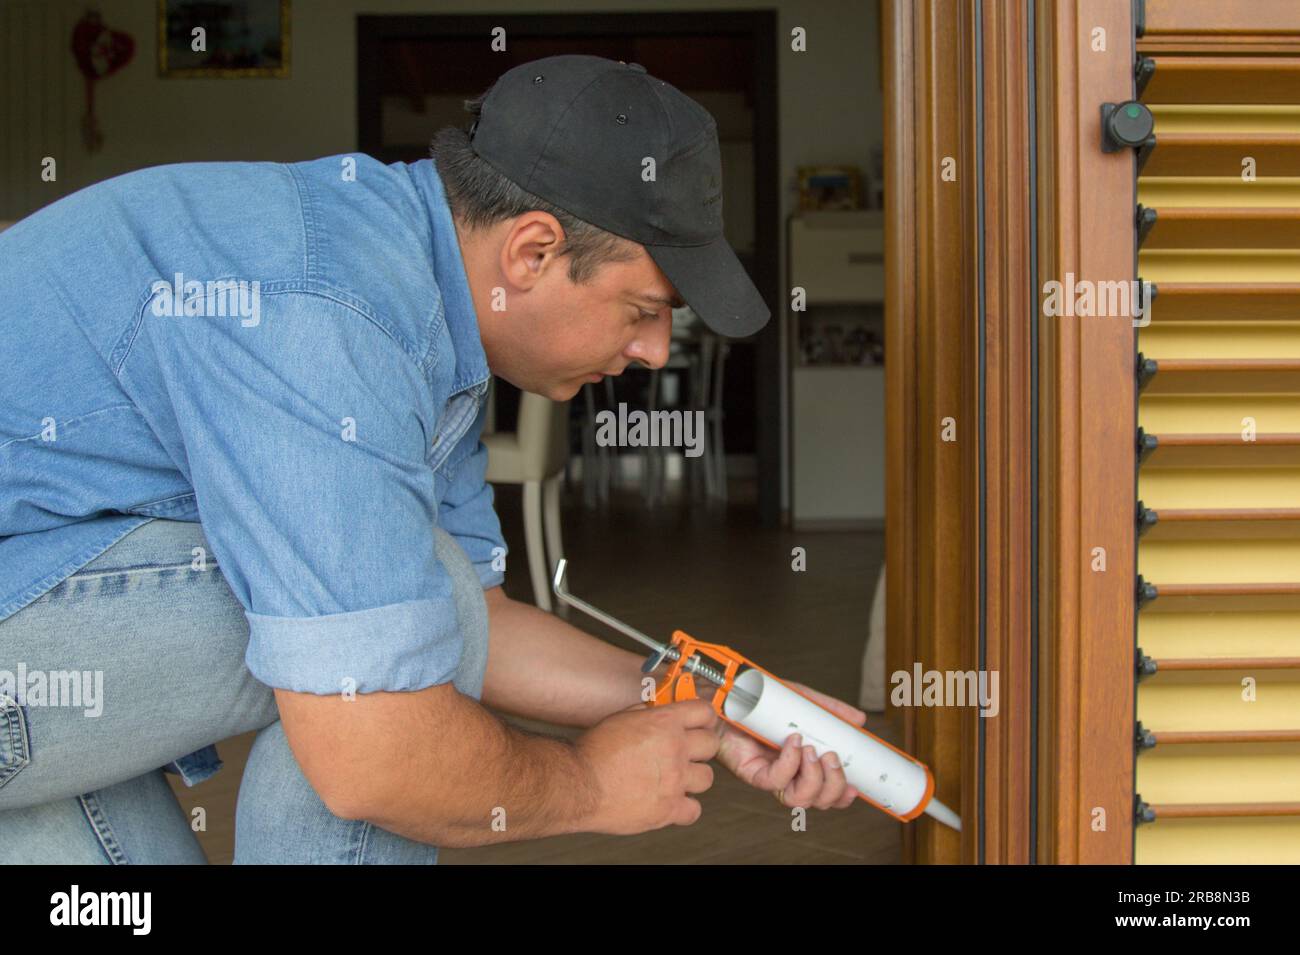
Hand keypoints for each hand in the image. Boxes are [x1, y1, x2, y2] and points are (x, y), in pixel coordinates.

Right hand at [575, 699, 721, 834]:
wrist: (578, 785)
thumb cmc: (592, 753)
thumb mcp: (621, 719)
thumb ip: (646, 714)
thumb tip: (658, 711)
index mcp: (664, 723)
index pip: (704, 711)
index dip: (704, 717)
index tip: (703, 723)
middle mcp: (675, 749)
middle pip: (712, 744)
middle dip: (702, 746)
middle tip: (690, 751)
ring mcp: (675, 780)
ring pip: (707, 778)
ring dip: (694, 778)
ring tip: (677, 779)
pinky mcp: (669, 809)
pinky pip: (694, 810)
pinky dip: (685, 808)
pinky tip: (672, 803)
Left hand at [714, 681, 863, 810]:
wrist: (726, 695)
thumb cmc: (760, 701)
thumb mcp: (802, 700)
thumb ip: (829, 710)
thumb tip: (859, 720)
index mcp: (802, 762)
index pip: (826, 791)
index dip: (841, 796)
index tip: (855, 787)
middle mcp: (787, 774)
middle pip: (817, 801)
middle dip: (832, 785)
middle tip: (832, 757)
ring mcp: (770, 775)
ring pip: (798, 799)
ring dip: (813, 777)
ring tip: (811, 750)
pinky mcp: (751, 772)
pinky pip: (775, 781)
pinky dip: (789, 762)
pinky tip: (792, 742)